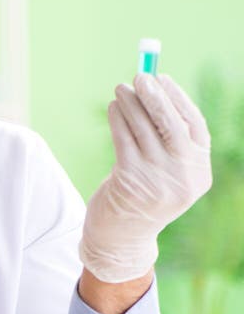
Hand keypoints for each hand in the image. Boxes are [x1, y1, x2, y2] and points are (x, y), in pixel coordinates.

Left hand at [79, 73, 211, 282]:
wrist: (121, 237)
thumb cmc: (143, 196)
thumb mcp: (166, 174)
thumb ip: (168, 142)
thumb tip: (154, 92)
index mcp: (199, 173)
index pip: (196, 127)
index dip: (179, 100)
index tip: (164, 78)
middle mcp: (183, 177)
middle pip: (172, 125)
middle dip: (155, 97)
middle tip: (140, 76)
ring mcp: (157, 180)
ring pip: (144, 130)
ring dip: (131, 104)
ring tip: (120, 89)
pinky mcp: (130, 180)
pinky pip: (124, 140)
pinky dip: (118, 120)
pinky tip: (114, 108)